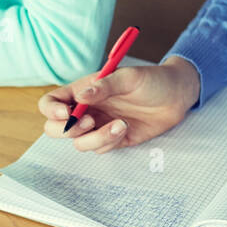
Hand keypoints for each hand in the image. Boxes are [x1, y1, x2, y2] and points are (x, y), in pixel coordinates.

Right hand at [38, 57, 200, 153]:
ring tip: (120, 125)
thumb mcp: (128, 77)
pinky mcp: (112, 140)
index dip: (51, 110)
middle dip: (68, 130)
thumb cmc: (151, 80)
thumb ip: (104, 86)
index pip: (50, 102)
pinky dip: (110, 142)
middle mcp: (84, 110)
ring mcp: (97, 127)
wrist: (176, 96)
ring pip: (79, 143)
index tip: (66, 113)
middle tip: (89, 122)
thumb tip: (81, 96)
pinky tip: (126, 128)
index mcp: (81, 91)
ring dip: (96, 138)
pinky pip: (99, 149)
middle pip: (55, 129)